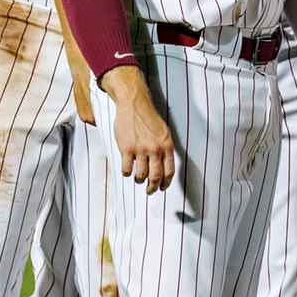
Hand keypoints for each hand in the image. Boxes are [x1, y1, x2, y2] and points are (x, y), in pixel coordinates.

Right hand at [102, 66, 177, 194]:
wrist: (134, 105)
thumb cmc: (149, 119)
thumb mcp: (164, 132)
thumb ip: (165, 148)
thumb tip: (165, 166)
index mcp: (167, 146)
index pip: (169, 171)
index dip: (166, 183)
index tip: (162, 188)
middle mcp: (155, 149)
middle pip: (156, 177)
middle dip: (153, 187)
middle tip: (150, 191)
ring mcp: (140, 149)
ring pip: (141, 175)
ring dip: (139, 180)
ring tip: (138, 179)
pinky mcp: (126, 148)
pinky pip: (127, 169)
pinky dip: (127, 173)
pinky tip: (127, 171)